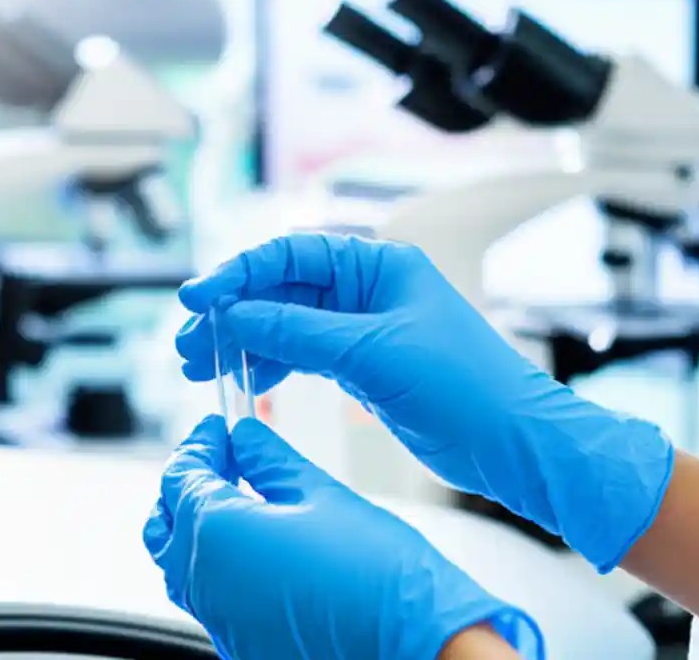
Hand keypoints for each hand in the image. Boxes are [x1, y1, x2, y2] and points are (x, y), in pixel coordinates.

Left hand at [144, 416, 540, 659]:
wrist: (410, 640)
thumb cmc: (374, 569)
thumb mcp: (319, 492)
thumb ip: (269, 458)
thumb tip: (245, 436)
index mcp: (215, 532)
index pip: (179, 476)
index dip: (198, 445)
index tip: (219, 429)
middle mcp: (203, 581)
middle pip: (163, 523)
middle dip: (185, 486)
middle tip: (222, 460)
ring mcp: (218, 619)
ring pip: (180, 565)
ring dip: (196, 528)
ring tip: (239, 500)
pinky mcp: (238, 644)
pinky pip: (209, 598)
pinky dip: (218, 566)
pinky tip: (258, 549)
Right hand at [176, 234, 673, 571]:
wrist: (512, 441)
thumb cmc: (460, 385)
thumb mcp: (371, 353)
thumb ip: (298, 332)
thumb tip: (233, 315)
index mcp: (379, 265)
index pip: (291, 256)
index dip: (237, 275)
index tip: (195, 301)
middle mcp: (370, 289)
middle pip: (282, 291)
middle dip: (232, 316)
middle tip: (187, 347)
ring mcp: (366, 329)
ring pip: (288, 326)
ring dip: (244, 345)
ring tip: (198, 370)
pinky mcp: (365, 367)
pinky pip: (305, 356)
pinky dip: (273, 367)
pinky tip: (246, 382)